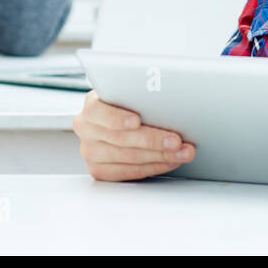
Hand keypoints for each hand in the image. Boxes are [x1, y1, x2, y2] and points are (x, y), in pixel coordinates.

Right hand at [73, 90, 196, 180]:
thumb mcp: (131, 95)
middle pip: (120, 138)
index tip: (137, 120)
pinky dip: (153, 167)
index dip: (118, 118)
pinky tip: (169, 161)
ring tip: (181, 152)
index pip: (98, 111)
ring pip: (127, 157)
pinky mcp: (99, 169)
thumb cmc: (131, 105)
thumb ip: (139, 98)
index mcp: (91, 105)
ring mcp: (90, 151)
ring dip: (159, 156)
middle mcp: (86, 128)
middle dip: (153, 140)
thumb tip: (165, 103)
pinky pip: (128, 172)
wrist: (121, 120)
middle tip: (176, 141)